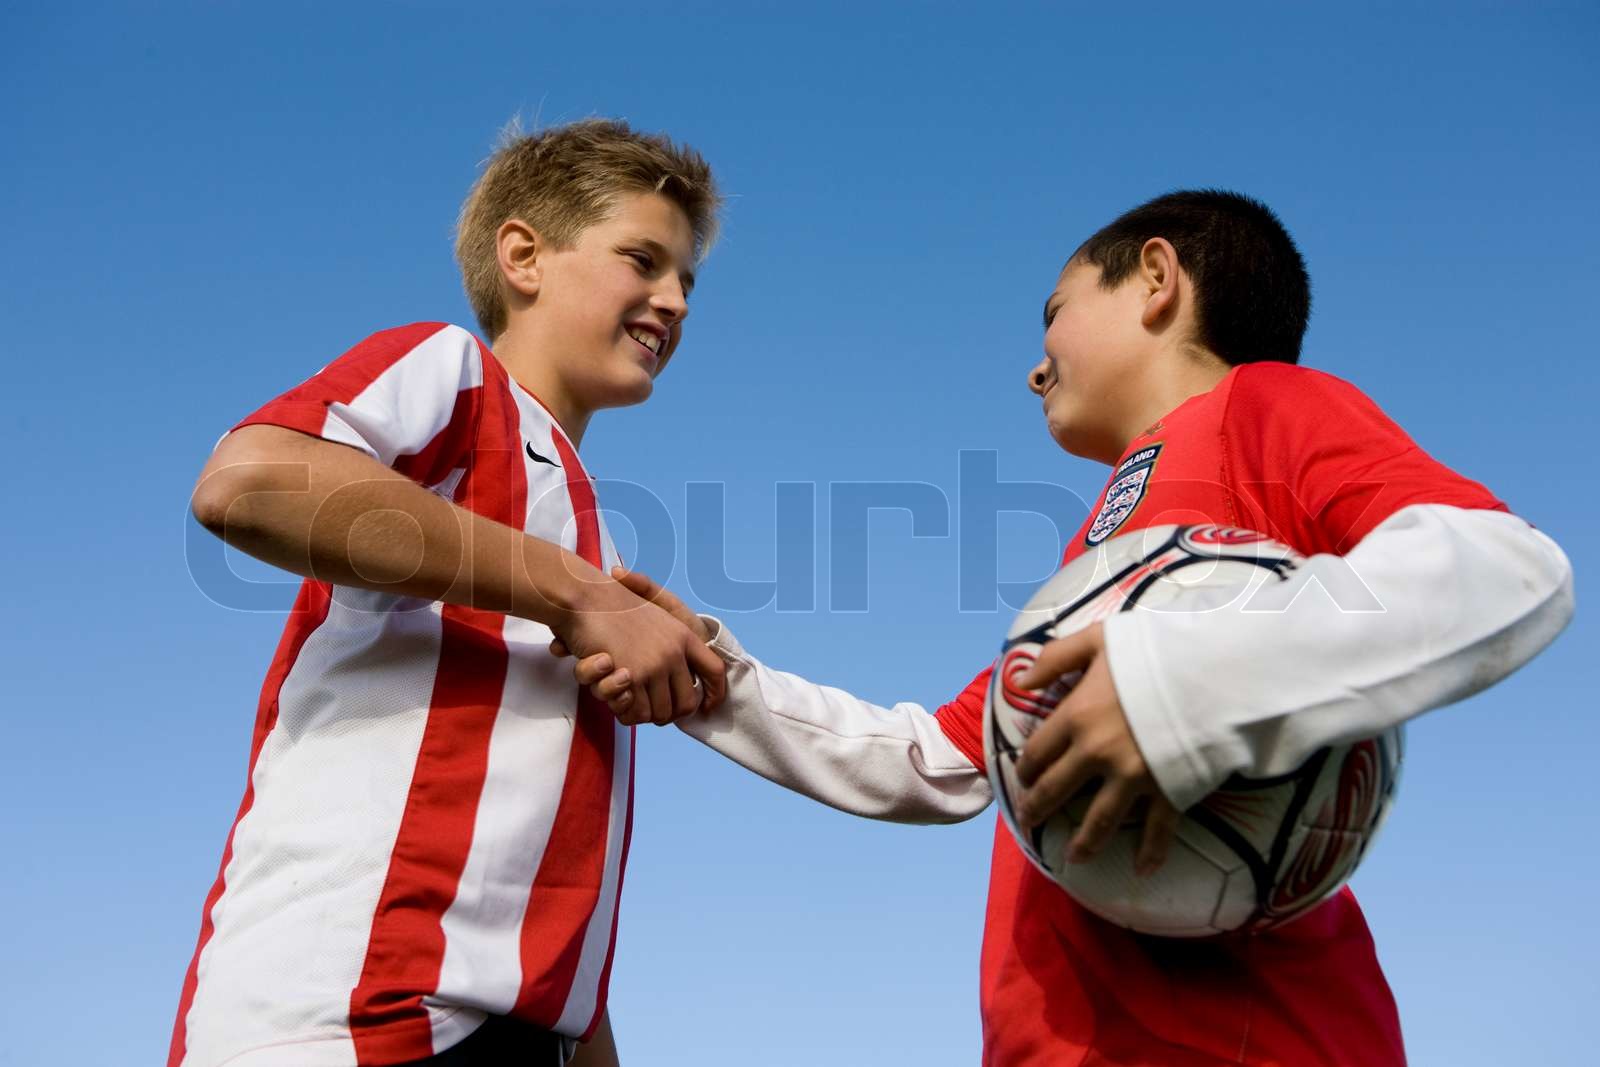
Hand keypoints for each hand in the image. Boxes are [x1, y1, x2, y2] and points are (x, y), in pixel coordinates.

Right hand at [553, 571, 724, 726]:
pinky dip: (626, 712)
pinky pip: (637, 712)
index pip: (715, 672)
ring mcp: (654, 665)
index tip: (708, 707)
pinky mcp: (632, 676)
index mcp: (684, 635)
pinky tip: (618, 700)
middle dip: (670, 714)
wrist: (587, 596)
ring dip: (644, 715)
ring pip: (661, 713)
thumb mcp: (653, 609)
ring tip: (629, 702)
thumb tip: (689, 677)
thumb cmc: (613, 603)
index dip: (714, 694)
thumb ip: (670, 638)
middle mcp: (674, 652)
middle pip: (687, 704)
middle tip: (651, 711)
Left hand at [1013, 623, 1179, 875]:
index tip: (1023, 777)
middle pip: (1055, 790)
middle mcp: (1096, 754)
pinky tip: (1142, 871)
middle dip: (1038, 808)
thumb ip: (1055, 658)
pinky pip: (1157, 831)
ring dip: (1083, 842)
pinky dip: (1151, 853)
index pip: (1037, 752)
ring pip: (1098, 821)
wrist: (1212, 673)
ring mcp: (1132, 778)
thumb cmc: (1154, 651)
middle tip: (1030, 821)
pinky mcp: (1168, 791)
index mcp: (1076, 717)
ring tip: (1073, 858)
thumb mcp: (1098, 640)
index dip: (1025, 767)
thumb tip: (1021, 682)